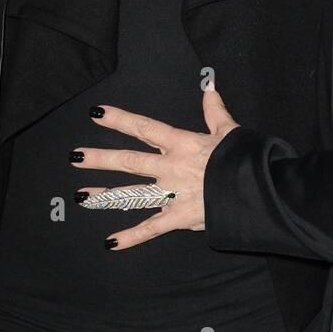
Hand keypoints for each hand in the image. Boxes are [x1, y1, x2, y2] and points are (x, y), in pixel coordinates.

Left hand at [72, 87, 238, 249]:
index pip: (144, 128)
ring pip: (132, 194)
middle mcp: (170, 167)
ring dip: (105, 196)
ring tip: (81, 197)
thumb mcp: (229, 131)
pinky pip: (151, 228)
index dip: (119, 119)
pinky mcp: (179, 217)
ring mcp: (172, 193)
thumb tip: (209, 88)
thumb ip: (215, 111)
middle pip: (129, 161)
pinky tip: (110, 242)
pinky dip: (132, 237)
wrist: (257, 189)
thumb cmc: (244, 159)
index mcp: (181, 143)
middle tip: (75, 157)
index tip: (97, 114)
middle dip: (100, 159)